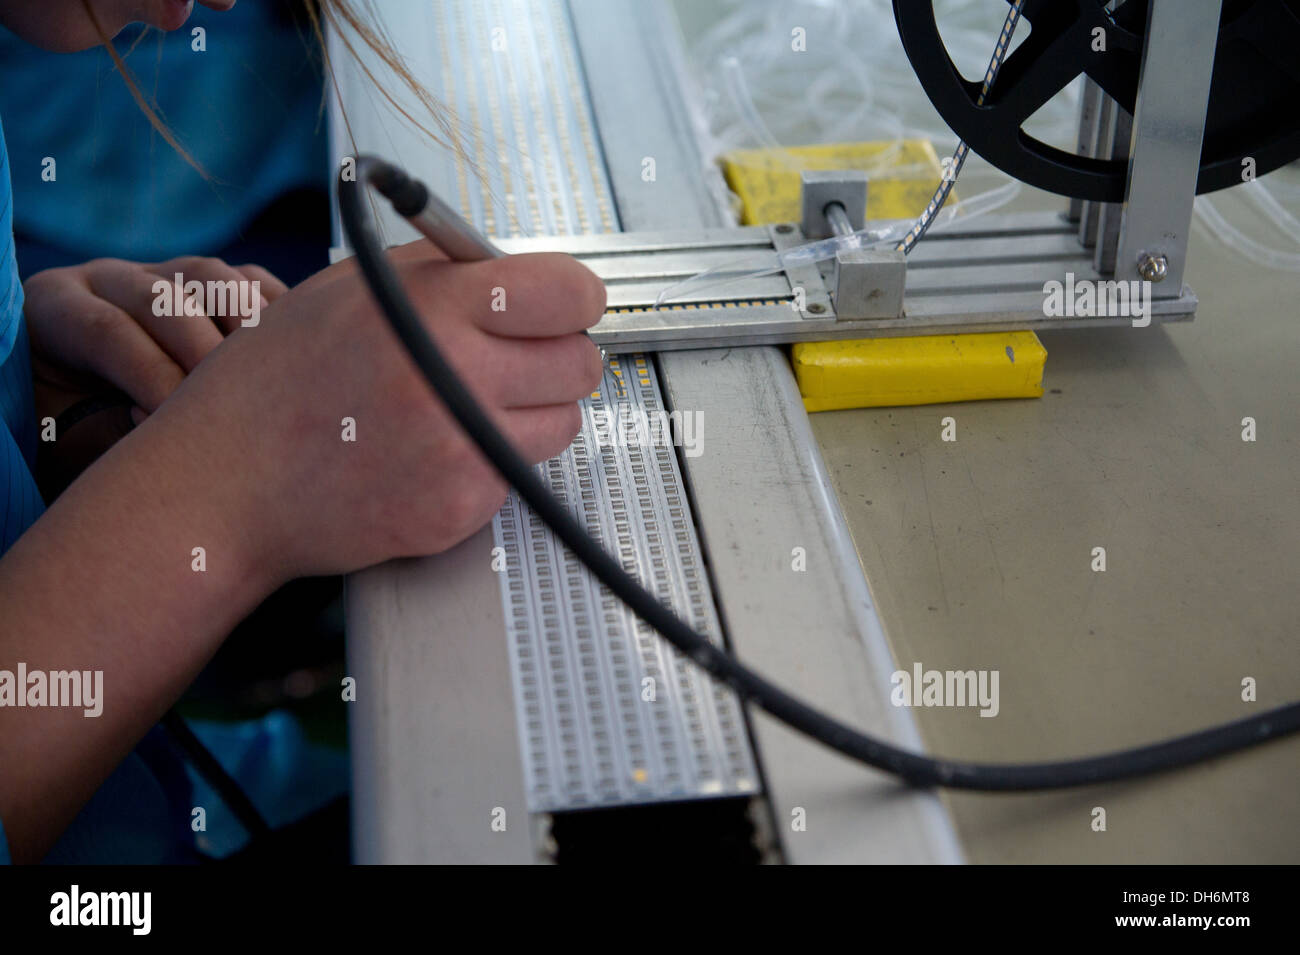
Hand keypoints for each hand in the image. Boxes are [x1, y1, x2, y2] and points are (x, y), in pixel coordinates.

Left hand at [23, 257, 287, 495]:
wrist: (90, 414)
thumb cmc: (77, 435)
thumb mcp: (75, 440)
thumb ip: (118, 430)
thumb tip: (176, 426)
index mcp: (54, 307)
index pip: (108, 332)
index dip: (153, 380)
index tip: (188, 434)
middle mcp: (109, 278)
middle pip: (166, 300)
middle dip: (207, 360)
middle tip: (240, 414)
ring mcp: (164, 271)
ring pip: (215, 279)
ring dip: (251, 332)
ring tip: (274, 384)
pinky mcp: (211, 280)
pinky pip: (252, 281)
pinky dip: (279, 315)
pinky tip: (294, 358)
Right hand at [145, 240, 605, 582]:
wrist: (227, 483)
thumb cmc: (276, 382)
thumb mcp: (349, 290)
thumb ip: (441, 272)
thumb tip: (518, 268)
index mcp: (432, 306)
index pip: (570, 293)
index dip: (574, 299)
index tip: (563, 307)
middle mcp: (454, 374)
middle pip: (582, 363)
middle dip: (556, 357)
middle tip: (515, 360)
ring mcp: (462, 448)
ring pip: (565, 423)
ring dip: (532, 413)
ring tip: (467, 408)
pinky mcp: (461, 507)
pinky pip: (521, 473)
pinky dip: (492, 461)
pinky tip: (435, 452)